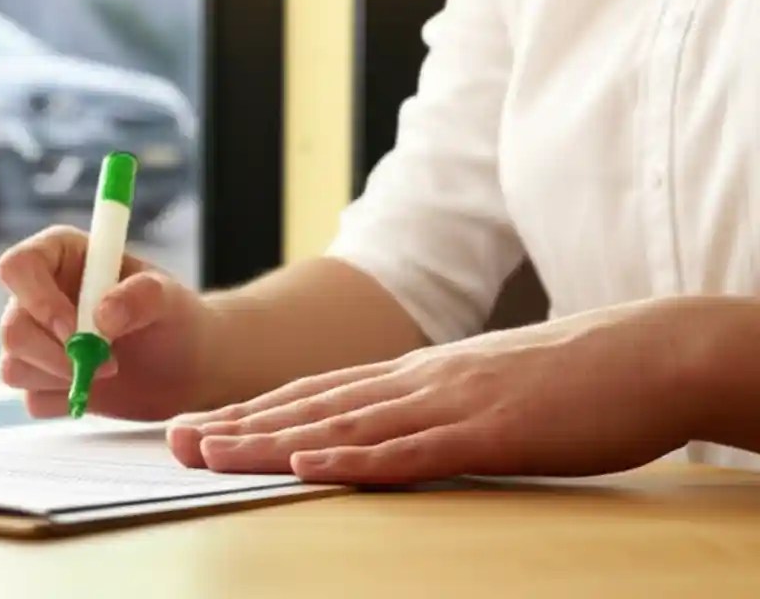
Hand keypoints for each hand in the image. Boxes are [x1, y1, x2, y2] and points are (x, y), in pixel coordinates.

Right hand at [0, 225, 211, 420]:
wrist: (187, 366)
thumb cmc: (176, 317)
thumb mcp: (168, 297)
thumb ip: (139, 296)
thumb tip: (102, 316)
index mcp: (61, 256)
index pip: (18, 266)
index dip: (37, 299)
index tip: (74, 328)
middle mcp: (39, 295)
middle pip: (12, 327)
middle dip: (54, 354)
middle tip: (108, 364)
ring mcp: (37, 340)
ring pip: (14, 367)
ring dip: (62, 378)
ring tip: (111, 370)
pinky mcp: (43, 381)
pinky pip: (32, 400)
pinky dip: (65, 400)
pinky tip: (99, 389)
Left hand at [168, 299, 705, 483]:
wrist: (647, 353)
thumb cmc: (569, 379)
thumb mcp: (481, 388)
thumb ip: (429, 406)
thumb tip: (386, 428)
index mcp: (414, 374)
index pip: (316, 394)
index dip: (253, 412)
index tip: (201, 427)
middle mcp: (416, 382)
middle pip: (310, 406)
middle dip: (238, 426)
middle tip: (173, 440)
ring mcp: (449, 403)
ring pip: (342, 425)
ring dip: (271, 442)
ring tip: (212, 453)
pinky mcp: (489, 431)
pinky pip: (412, 450)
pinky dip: (355, 461)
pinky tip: (309, 468)